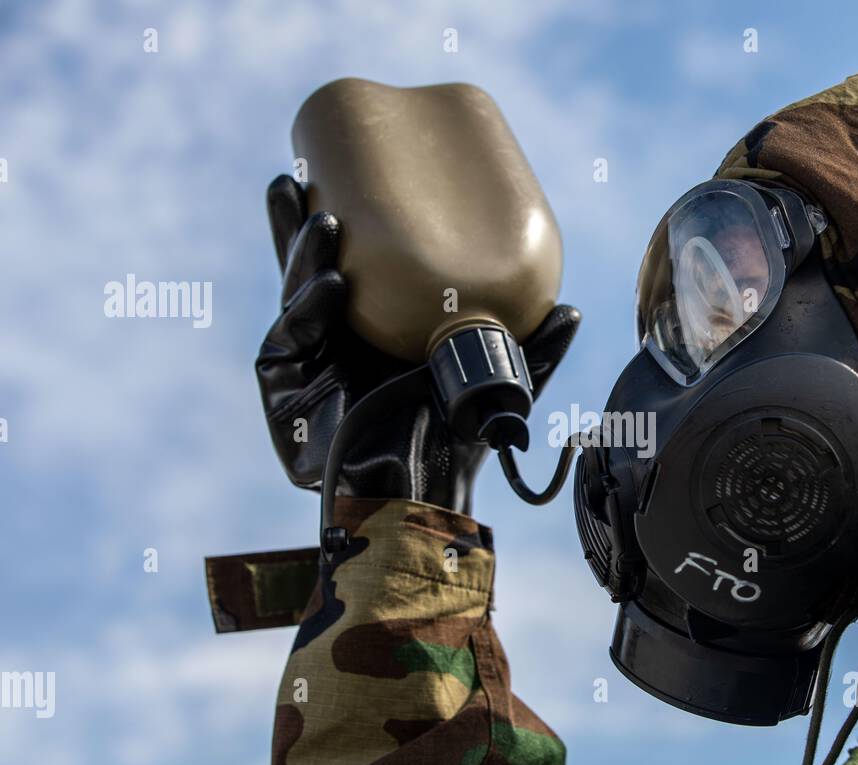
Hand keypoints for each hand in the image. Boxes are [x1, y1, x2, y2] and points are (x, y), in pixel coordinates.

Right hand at [255, 174, 580, 512]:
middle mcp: (335, 346)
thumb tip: (570, 307)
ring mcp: (307, 369)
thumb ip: (531, 349)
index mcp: (374, 333)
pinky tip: (332, 285)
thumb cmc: (458, 445)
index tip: (337, 174)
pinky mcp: (287, 398)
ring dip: (303, 256)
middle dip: (297, 225)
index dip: (338, 227)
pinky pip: (287, 343)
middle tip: (295, 177)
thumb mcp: (500, 387)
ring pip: (293, 299)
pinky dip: (308, 311)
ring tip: (325, 221)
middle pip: (307, 273)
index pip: (349, 268)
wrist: (428, 498)